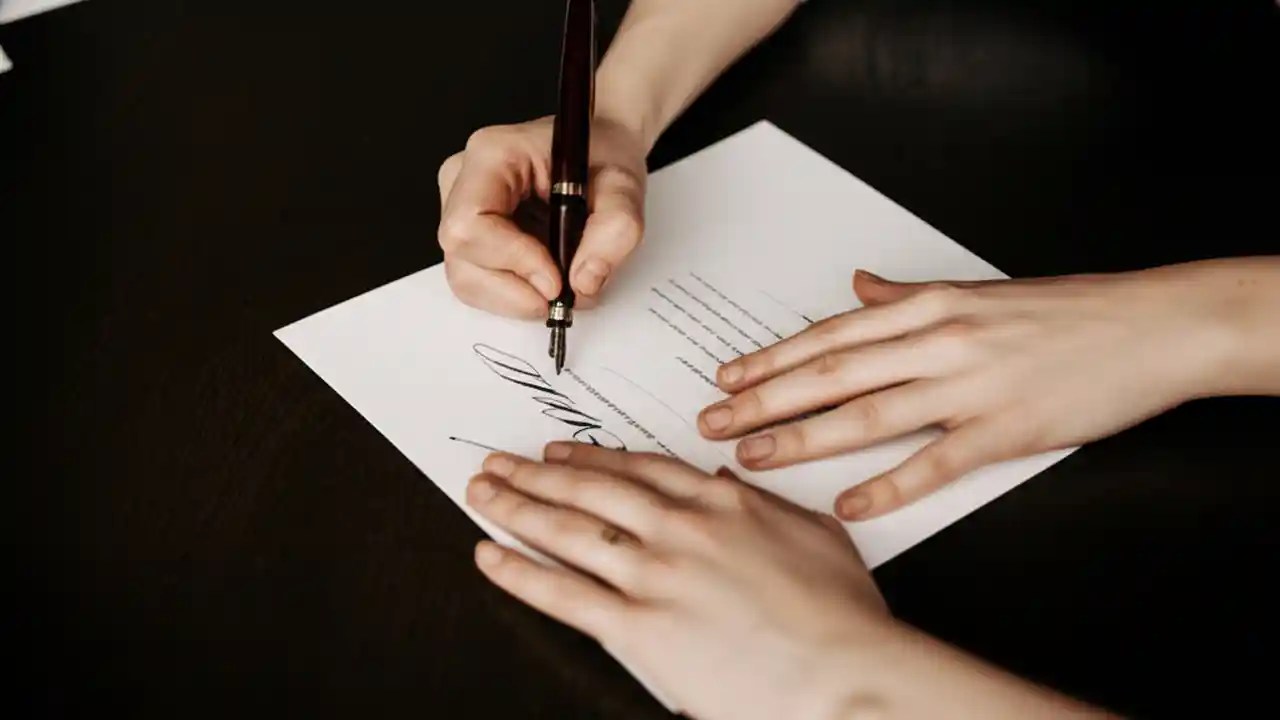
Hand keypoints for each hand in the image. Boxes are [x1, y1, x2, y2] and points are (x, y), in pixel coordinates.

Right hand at [437, 116, 647, 317]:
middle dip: (516, 291)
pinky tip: (544, 276)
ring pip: (464, 278)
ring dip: (516, 297)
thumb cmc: (601, 154)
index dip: (512, 261)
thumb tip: (584, 281)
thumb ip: (614, 230)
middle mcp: (464, 180)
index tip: (555, 280)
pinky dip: (514, 293)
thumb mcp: (625, 185)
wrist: (600, 150)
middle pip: (461, 259)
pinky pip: (477, 281)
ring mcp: (460, 209)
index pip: (472, 224)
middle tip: (563, 293)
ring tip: (559, 284)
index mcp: (492, 155)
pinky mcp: (470, 235)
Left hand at [464, 444, 890, 719]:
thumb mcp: (815, 535)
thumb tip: (727, 481)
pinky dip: (519, 572)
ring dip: (516, 508)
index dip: (589, 458)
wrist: (847, 675)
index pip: (639, 470)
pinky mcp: (637, 628)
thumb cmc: (843, 616)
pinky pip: (562, 594)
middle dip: (536, 474)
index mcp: (723, 502)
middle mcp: (679, 529)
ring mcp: (654, 576)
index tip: (559, 453)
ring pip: (567, 530)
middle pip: (590, 490)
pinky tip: (490, 556)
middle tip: (500, 462)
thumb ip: (764, 504)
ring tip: (482, 493)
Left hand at [697, 259, 1272, 520]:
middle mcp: (936, 341)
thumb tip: (857, 289)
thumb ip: (907, 297)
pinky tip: (847, 504)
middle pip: (829, 374)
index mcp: (926, 307)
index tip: (726, 376)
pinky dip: (887, 483)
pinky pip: (933, 461)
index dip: (772, 359)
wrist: (1147, 326)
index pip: (829, 336)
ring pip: (865, 413)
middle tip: (710, 422)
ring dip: (801, 438)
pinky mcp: (1004, 428)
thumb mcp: (975, 292)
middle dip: (763, 400)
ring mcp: (968, 386)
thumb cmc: (1062, 312)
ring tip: (750, 458)